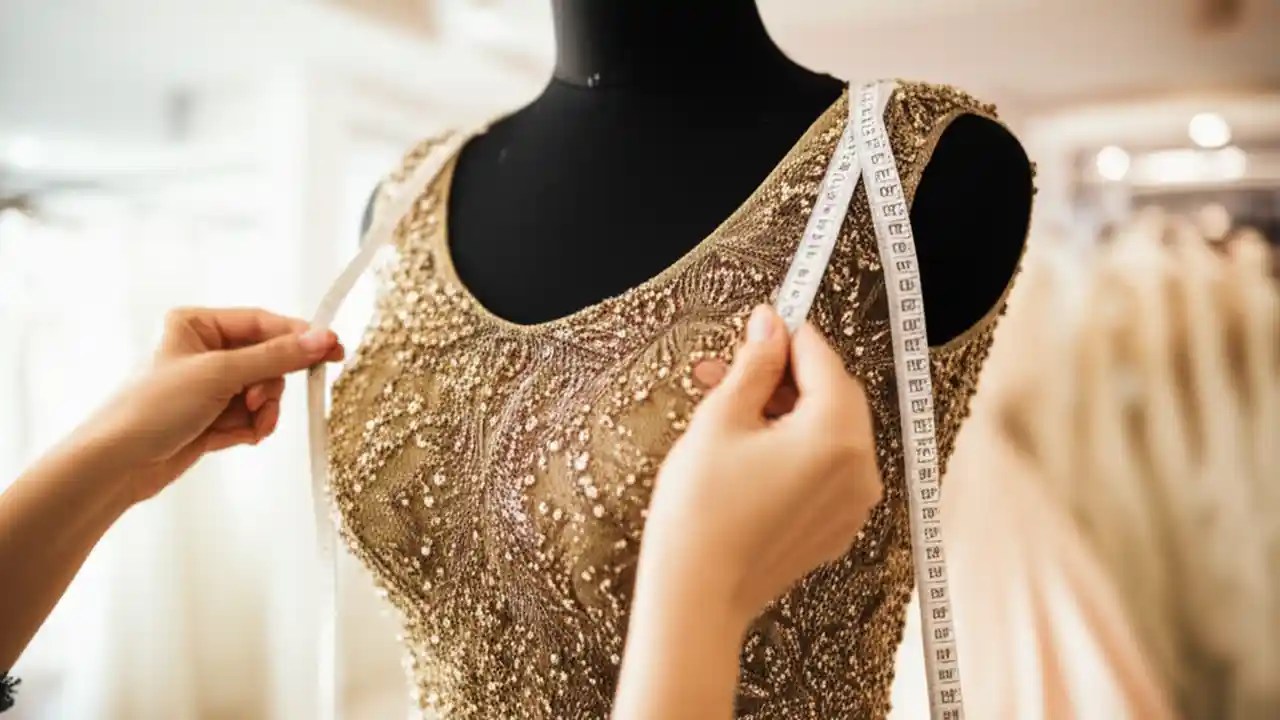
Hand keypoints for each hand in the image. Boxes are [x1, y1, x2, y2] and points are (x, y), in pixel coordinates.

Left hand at [81, 307, 343, 502]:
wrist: (116, 465)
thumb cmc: (152, 408)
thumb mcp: (220, 374)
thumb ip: (276, 357)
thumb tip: (322, 338)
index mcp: (197, 325)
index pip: (263, 323)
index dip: (299, 337)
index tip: (333, 351)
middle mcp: (204, 351)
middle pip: (268, 360)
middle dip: (269, 386)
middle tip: (257, 403)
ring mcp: (209, 386)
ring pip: (264, 391)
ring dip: (262, 411)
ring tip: (247, 425)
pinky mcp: (212, 417)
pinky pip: (252, 416)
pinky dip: (251, 428)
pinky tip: (236, 438)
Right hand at [638, 305, 882, 627]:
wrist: (695, 595)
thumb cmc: (702, 512)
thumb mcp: (721, 419)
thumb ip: (753, 366)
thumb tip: (770, 327)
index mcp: (836, 435)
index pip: (822, 360)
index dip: (787, 336)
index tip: (760, 322)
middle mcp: (859, 469)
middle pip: (832, 396)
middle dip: (782, 375)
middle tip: (729, 366)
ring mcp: (852, 503)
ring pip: (826, 433)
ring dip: (783, 410)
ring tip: (725, 406)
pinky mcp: (835, 526)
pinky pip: (823, 469)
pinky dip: (791, 449)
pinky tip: (745, 447)